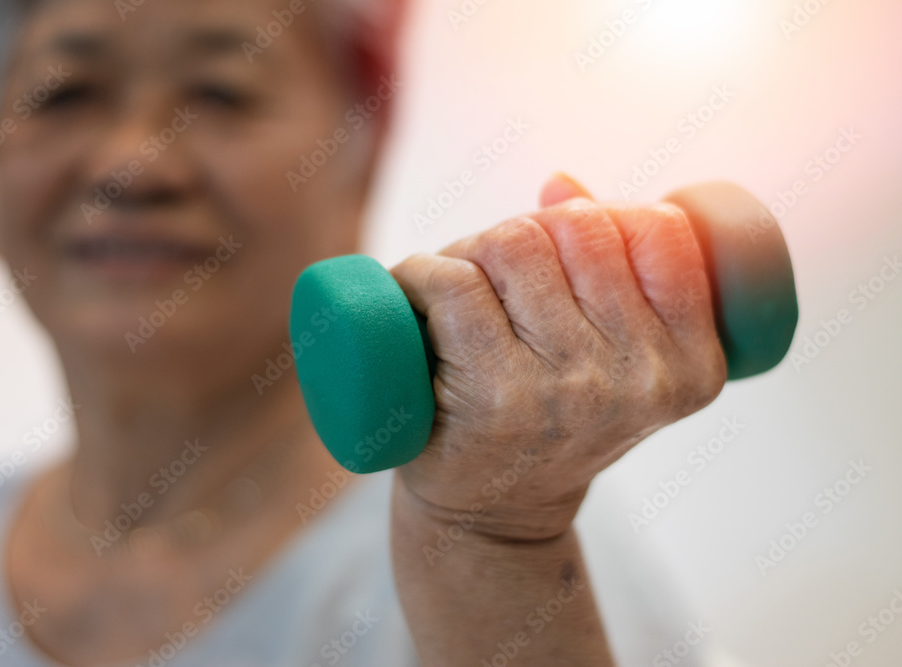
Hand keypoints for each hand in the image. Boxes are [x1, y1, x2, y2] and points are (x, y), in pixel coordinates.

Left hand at [390, 174, 727, 540]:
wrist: (493, 511)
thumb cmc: (548, 417)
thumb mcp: (610, 356)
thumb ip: (607, 267)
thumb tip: (557, 181)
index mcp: (692, 363)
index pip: (658, 230)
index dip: (602, 219)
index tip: (564, 249)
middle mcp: (641, 378)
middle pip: (576, 227)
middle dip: (527, 233)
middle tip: (498, 276)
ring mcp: (569, 388)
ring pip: (512, 243)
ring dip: (470, 251)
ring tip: (459, 291)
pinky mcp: (495, 393)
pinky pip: (453, 282)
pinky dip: (420, 273)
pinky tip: (415, 293)